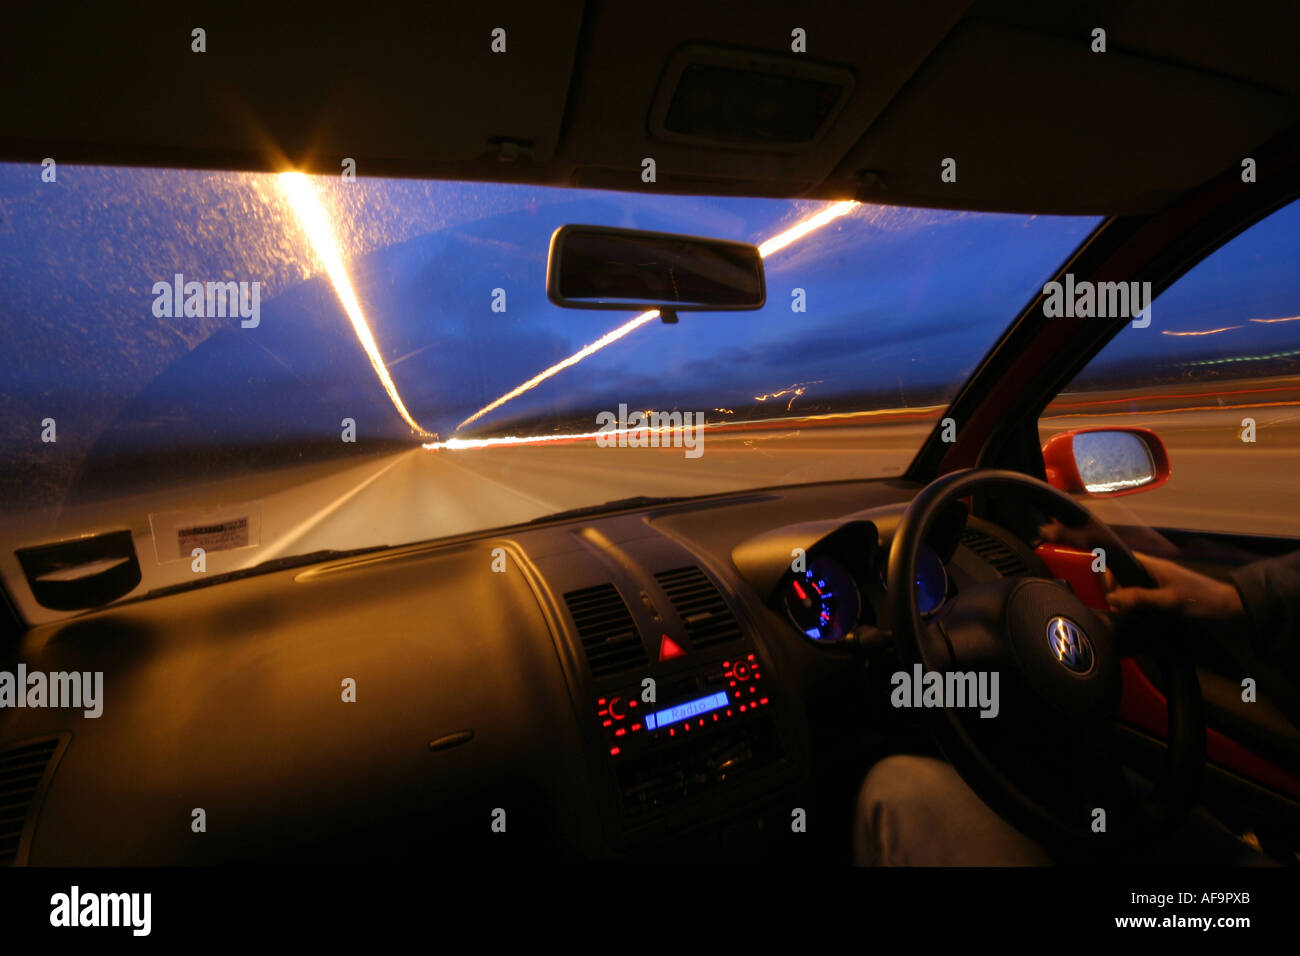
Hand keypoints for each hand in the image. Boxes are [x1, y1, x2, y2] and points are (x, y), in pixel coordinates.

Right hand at [1106, 552, 1244, 621]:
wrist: (1233, 613)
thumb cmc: (1203, 601)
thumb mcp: (1169, 600)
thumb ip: (1140, 598)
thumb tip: (1111, 598)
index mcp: (1156, 567)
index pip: (1124, 558)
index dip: (1111, 571)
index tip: (1109, 592)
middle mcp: (1156, 574)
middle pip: (1126, 575)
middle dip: (1117, 590)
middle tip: (1116, 610)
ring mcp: (1162, 587)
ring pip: (1134, 589)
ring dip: (1127, 601)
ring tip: (1124, 617)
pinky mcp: (1167, 599)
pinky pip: (1144, 600)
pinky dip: (1137, 608)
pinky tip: (1136, 620)